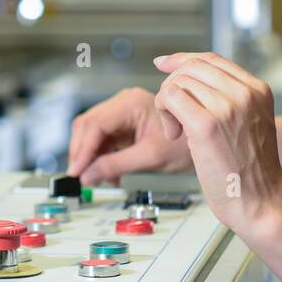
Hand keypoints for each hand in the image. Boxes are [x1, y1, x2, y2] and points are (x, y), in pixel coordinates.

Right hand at [66, 87, 194, 185]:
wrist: (205, 142)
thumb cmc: (185, 144)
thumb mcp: (150, 157)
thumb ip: (116, 165)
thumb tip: (88, 176)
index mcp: (131, 102)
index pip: (95, 125)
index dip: (82, 150)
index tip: (76, 172)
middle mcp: (124, 102)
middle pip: (88, 126)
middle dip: (82, 153)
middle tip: (81, 178)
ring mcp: (122, 113)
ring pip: (92, 133)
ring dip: (91, 157)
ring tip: (97, 178)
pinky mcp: (124, 124)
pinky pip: (103, 139)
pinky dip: (101, 157)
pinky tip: (108, 173)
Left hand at [153, 52, 281, 238]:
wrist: (262, 203)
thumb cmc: (251, 172)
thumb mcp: (251, 123)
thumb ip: (231, 100)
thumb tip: (192, 80)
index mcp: (258, 89)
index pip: (212, 59)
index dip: (183, 59)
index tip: (165, 64)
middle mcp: (245, 93)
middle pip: (192, 67)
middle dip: (172, 85)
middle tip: (171, 113)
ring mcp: (227, 107)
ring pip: (178, 82)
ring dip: (166, 104)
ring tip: (176, 131)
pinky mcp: (206, 125)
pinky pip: (170, 98)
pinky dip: (164, 113)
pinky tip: (173, 134)